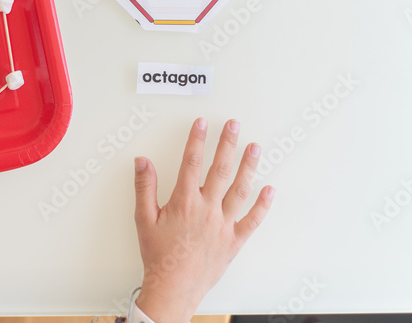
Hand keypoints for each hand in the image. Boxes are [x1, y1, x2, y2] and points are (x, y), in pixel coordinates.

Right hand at [133, 118, 273, 321]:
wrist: (173, 287)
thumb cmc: (158, 255)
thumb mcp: (143, 218)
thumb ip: (144, 187)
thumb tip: (142, 161)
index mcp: (184, 202)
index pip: (191, 162)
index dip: (197, 140)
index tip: (202, 123)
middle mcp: (207, 209)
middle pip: (220, 169)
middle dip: (227, 144)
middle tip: (233, 126)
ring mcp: (223, 224)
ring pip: (240, 189)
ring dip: (248, 166)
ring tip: (254, 148)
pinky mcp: (234, 240)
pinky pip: (253, 220)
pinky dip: (263, 205)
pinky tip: (269, 190)